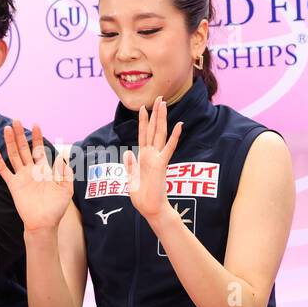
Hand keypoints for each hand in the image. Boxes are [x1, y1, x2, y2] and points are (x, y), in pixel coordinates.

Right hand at [0, 120, 71, 233]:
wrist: (44, 223)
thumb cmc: (56, 208)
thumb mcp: (66, 190)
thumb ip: (66, 174)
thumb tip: (62, 159)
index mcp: (44, 170)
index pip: (39, 149)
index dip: (38, 137)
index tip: (36, 124)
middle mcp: (31, 171)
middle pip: (24, 148)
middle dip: (20, 134)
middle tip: (16, 120)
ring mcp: (21, 177)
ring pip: (14, 155)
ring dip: (10, 142)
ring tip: (6, 129)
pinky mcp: (13, 185)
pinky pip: (4, 170)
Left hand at [123, 96, 182, 219]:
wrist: (150, 208)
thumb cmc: (142, 196)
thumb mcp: (130, 179)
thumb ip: (129, 165)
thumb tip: (127, 152)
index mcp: (143, 157)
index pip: (143, 134)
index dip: (143, 121)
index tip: (143, 107)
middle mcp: (151, 155)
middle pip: (153, 130)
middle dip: (156, 114)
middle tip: (159, 98)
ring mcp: (157, 158)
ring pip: (160, 134)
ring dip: (163, 119)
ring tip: (165, 104)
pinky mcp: (162, 164)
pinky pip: (169, 148)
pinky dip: (174, 137)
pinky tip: (180, 125)